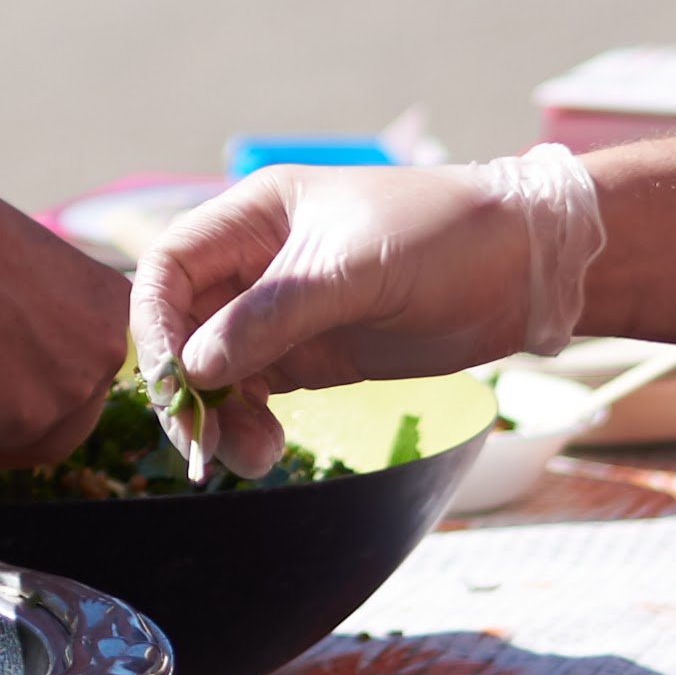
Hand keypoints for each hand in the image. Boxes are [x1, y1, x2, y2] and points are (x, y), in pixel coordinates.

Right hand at [0, 204, 131, 473]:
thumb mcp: (39, 276)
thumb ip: (53, 326)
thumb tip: (29, 363)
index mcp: (113, 315)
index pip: (95, 380)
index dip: (59, 404)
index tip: (30, 416)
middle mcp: (104, 358)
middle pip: (72, 422)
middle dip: (31, 434)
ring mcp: (65, 393)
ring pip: (26, 435)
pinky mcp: (20, 420)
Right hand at [129, 159, 580, 469]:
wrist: (522, 270)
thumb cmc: (440, 237)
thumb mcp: (353, 270)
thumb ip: (272, 315)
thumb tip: (196, 364)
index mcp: (255, 217)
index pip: (169, 266)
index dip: (153, 321)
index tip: (170, 378)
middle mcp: (257, 262)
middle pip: (183, 325)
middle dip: (185, 384)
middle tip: (199, 443)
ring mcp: (282, 313)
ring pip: (214, 369)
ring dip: (218, 416)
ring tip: (248, 458)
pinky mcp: (311, 356)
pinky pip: (254, 394)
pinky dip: (248, 425)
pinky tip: (265, 451)